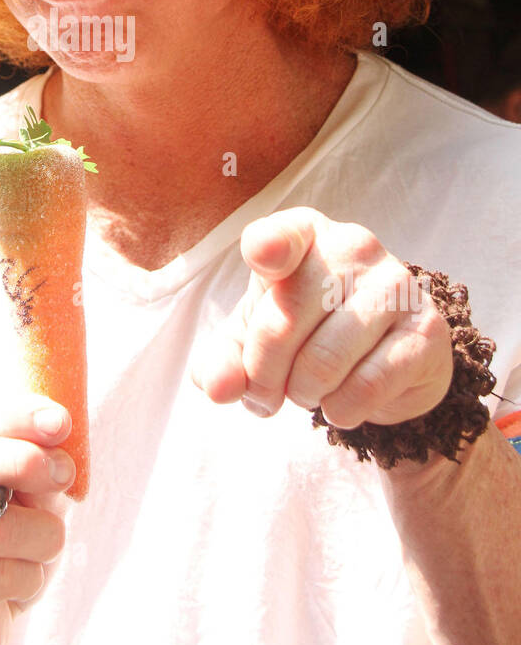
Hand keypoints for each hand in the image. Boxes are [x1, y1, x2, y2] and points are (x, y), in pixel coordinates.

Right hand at [0, 395, 74, 644]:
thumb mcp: (23, 500)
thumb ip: (37, 468)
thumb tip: (62, 443)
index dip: (17, 416)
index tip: (61, 422)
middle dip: (21, 461)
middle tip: (63, 475)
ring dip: (42, 539)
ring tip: (43, 549)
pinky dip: (28, 580)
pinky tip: (19, 584)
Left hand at [192, 207, 452, 428]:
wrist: (385, 359)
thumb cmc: (305, 332)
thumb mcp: (252, 340)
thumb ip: (223, 360)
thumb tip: (217, 389)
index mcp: (305, 235)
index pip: (280, 235)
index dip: (268, 248)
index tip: (263, 258)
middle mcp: (353, 247)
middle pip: (284, 320)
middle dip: (263, 375)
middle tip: (267, 393)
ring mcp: (396, 285)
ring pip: (325, 360)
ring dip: (303, 395)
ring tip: (307, 394)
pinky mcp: (426, 332)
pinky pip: (368, 386)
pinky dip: (341, 410)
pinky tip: (340, 404)